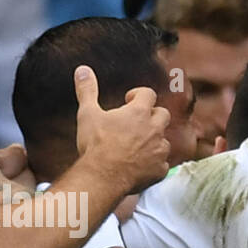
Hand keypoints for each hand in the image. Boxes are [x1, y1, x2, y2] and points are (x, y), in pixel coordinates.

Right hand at [74, 65, 169, 193]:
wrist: (103, 176)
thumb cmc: (96, 145)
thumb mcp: (88, 114)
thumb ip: (88, 90)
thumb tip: (83, 70)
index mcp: (139, 112)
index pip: (148, 94)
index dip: (139, 95)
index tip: (128, 100)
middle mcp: (154, 129)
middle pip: (163, 115)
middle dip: (152, 116)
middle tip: (135, 123)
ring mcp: (160, 150)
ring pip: (164, 140)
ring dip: (154, 141)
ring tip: (136, 146)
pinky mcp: (160, 170)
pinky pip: (162, 164)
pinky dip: (154, 164)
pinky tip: (141, 166)